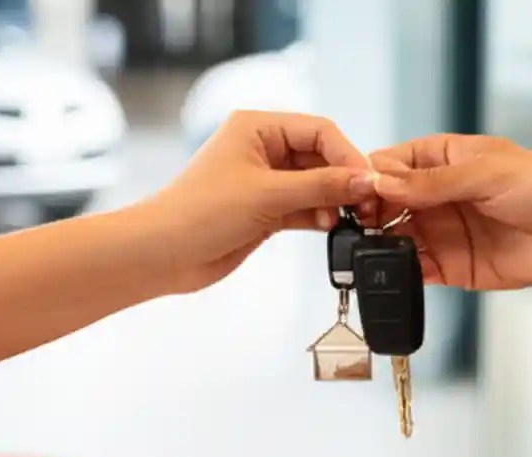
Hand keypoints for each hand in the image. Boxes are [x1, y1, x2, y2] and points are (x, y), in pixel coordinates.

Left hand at [133, 110, 377, 294]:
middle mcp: (261, 149)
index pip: (319, 130)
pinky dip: (321, 216)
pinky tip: (332, 227)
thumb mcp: (268, 194)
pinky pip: (305, 207)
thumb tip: (364, 180)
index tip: (368, 180)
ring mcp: (264, 181)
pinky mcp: (265, 210)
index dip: (347, 154)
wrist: (163, 255)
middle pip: (321, 157)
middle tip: (367, 203)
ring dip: (334, 201)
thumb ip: (321, 186)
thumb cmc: (198, 213)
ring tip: (350, 218)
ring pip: (315, 185)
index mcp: (257, 127)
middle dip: (343, 179)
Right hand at [369, 134, 531, 307]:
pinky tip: (389, 273)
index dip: (370, 176)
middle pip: (386, 203)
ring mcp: (443, 231)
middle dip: (368, 213)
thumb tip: (381, 182)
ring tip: (367, 251)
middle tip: (356, 223)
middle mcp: (437, 195)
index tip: (356, 189)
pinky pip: (415, 270)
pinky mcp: (452, 266)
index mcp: (444, 159)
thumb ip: (431, 183)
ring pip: (395, 238)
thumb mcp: (486, 174)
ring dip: (378, 244)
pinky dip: (399, 273)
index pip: (392, 163)